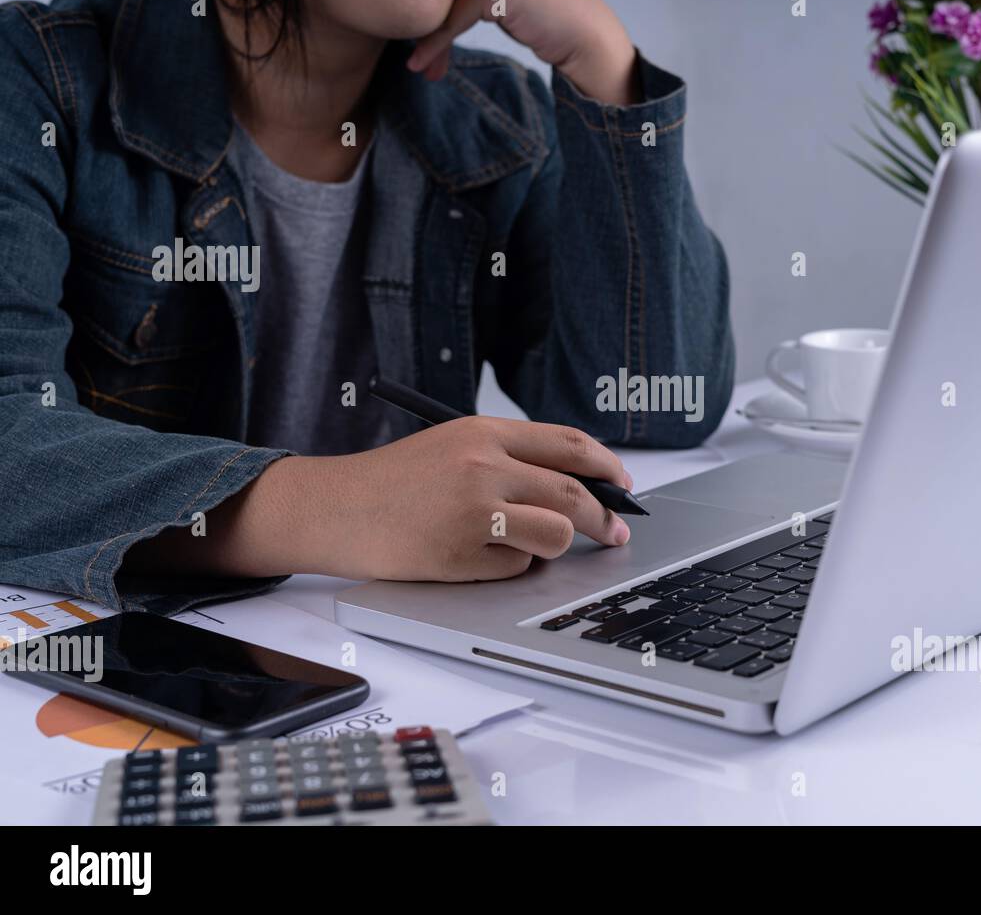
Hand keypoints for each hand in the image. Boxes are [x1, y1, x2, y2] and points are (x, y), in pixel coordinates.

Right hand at [123, 417, 633, 582]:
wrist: (332, 506)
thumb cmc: (393, 481)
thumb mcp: (452, 446)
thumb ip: (508, 457)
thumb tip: (575, 485)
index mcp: (484, 432)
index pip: (570, 445)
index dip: (608, 467)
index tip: (625, 487)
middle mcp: (483, 466)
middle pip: (574, 492)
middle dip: (604, 519)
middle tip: (615, 535)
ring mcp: (472, 511)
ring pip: (554, 535)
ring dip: (553, 547)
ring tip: (526, 546)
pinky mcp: (458, 553)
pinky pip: (515, 569)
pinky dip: (511, 569)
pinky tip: (479, 557)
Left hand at [407, 0, 639, 104]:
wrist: (587, 34)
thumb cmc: (551, 19)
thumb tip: (436, 6)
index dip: (432, 10)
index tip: (419, 41)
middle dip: (426, 24)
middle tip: (419, 61)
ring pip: (444, 2)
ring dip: (429, 37)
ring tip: (417, 66)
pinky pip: (454, 18)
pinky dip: (435, 42)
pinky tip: (419, 62)